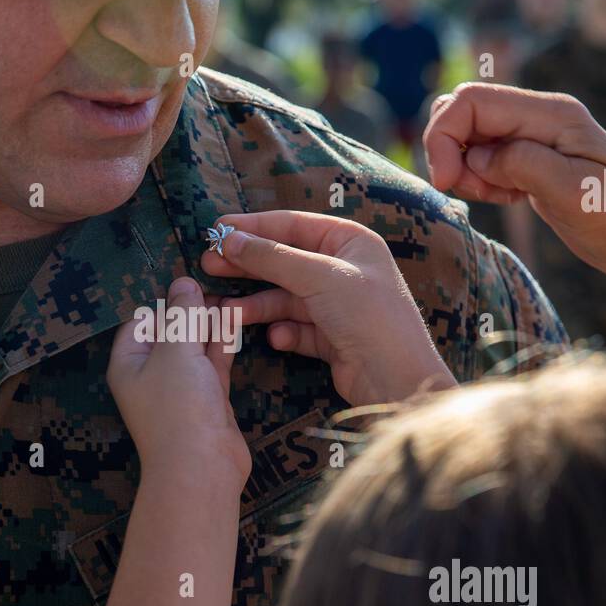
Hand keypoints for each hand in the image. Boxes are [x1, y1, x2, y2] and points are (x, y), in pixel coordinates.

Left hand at [107, 277, 248, 487]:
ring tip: (228, 292)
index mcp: (129, 362)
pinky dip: (221, 341)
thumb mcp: (177, 351)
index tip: (187, 277)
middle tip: (213, 278)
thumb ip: (181, 314)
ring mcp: (180, 387)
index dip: (162, 298)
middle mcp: (151, 373)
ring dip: (208, 322)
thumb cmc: (178, 406)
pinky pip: (212, 362)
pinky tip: (234, 316)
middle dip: (189, 307)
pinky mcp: (207, 397)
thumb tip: (183, 282)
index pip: (141, 320)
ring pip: (194, 345)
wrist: (202, 467)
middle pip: (170, 330)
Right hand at [201, 211, 455, 406]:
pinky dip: (283, 332)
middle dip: (247, 265)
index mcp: (350, 241)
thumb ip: (271, 257)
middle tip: (208, 265)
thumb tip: (229, 239)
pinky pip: (296, 328)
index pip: (292, 225)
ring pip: (284, 297)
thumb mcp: (318, 277)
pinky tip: (276, 339)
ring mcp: (337, 304)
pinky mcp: (331, 337)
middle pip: (284, 260)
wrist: (397, 380)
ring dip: (257, 305)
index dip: (252, 227)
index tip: (215, 231)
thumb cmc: (369, 316)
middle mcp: (344, 269)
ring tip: (225, 313)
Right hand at [423, 82, 605, 295]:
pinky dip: (480, 180)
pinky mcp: (529, 160)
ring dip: (465, 169)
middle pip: (463, 112)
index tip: (446, 181)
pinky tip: (510, 200)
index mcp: (553, 114)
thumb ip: (522, 164)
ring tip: (501, 198)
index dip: (444, 136)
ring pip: (468, 137)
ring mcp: (533, 137)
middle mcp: (540, 116)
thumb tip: (475, 156)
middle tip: (475, 191)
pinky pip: (483, 159)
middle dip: (450, 152)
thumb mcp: (573, 192)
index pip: (471, 100)